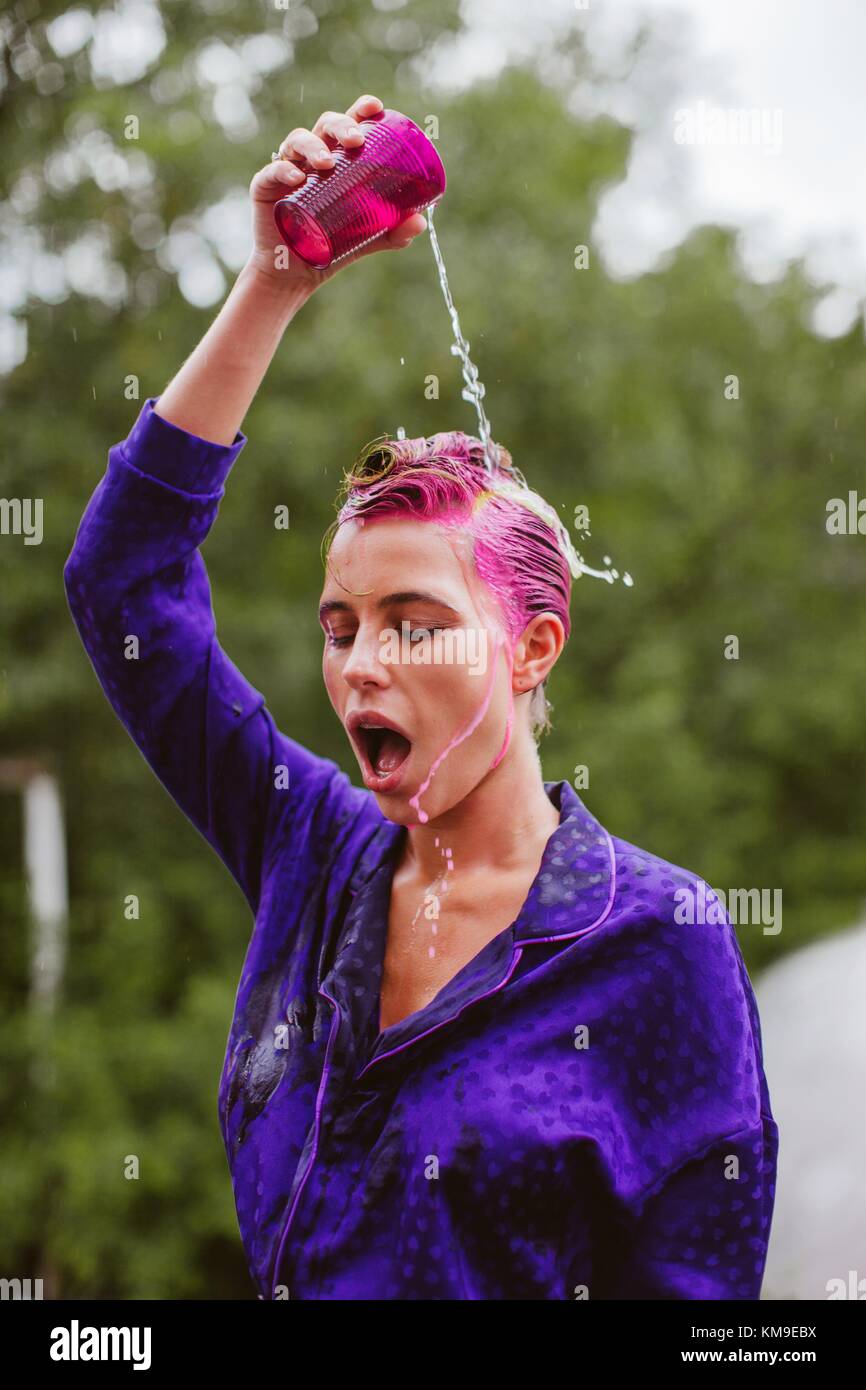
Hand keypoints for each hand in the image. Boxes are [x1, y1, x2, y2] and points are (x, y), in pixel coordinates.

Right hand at [247, 93, 428, 290]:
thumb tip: (421, 221)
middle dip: (341, 126)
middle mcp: (312, 158)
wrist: (293, 275)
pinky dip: (284, 169)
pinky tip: (297, 177)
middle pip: (325, 126)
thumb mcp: (365, 239)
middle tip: (356, 141)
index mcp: (337, 160)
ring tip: (326, 163)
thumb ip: (392, 231)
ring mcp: (287, 169)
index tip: (375, 107)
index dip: (360, 111)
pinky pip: (272, 171)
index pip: (348, 127)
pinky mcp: (265, 187)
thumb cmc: (328, 248)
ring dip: (313, 146)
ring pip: (298, 141)